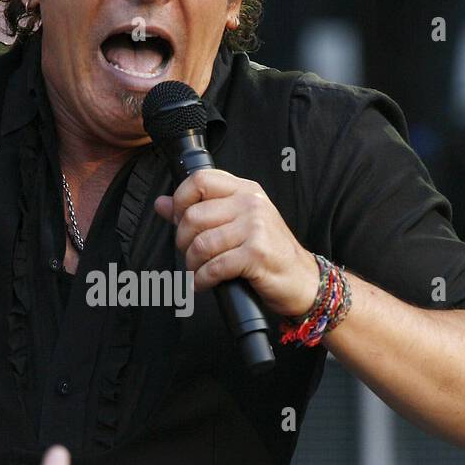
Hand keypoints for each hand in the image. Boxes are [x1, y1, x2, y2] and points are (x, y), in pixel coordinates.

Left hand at [153, 169, 319, 315]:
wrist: (302, 280)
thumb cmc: (268, 253)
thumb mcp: (236, 224)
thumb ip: (200, 210)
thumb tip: (162, 204)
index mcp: (245, 190)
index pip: (200, 180)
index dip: (179, 201)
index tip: (179, 221)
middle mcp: (251, 203)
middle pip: (194, 215)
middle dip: (183, 242)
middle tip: (190, 256)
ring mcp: (255, 227)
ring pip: (201, 243)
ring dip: (192, 265)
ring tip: (198, 272)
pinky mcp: (257, 254)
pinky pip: (214, 266)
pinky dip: (202, 280)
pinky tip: (204, 284)